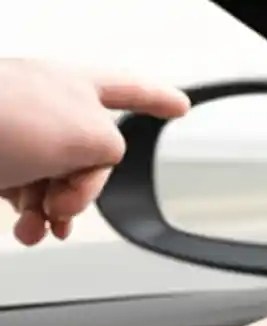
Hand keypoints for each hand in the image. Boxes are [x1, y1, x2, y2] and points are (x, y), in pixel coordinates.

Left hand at [0, 58, 189, 244]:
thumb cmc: (2, 124)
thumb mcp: (90, 136)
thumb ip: (111, 150)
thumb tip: (91, 170)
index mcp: (76, 86)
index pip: (130, 89)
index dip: (158, 100)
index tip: (179, 107)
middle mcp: (47, 106)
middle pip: (94, 154)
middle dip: (88, 190)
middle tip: (69, 203)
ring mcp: (18, 135)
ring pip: (60, 181)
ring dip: (58, 211)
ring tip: (44, 225)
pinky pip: (27, 193)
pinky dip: (32, 216)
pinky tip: (28, 228)